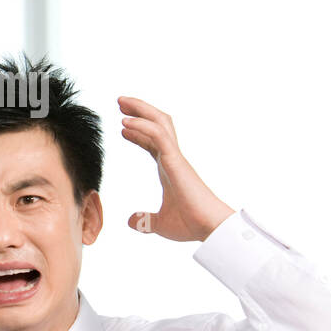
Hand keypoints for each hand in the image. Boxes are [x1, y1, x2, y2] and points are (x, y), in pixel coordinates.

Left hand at [118, 96, 234, 241]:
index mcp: (170, 168)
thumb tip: (131, 221)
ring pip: (159, 122)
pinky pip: (158, 136)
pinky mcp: (176, 161)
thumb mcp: (159, 224)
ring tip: (121, 102)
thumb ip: (145, 220)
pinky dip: (142, 126)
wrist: (209, 228)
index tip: (123, 127)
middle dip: (139, 110)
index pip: (152, 143)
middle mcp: (172, 158)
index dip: (138, 132)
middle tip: (120, 102)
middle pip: (156, 124)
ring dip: (140, 109)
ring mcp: (175, 157)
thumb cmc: (191, 224)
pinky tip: (126, 123)